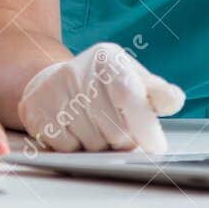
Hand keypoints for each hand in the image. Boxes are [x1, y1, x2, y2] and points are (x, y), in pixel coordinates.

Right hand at [17, 42, 184, 152]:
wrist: (56, 81)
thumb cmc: (105, 86)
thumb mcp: (135, 80)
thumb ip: (158, 93)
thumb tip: (173, 99)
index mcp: (107, 59)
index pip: (128, 97)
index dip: (145, 128)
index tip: (155, 147)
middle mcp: (76, 70)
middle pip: (114, 130)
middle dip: (123, 142)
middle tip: (119, 133)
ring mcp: (52, 90)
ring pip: (91, 143)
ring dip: (100, 147)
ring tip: (95, 129)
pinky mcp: (35, 110)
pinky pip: (66, 147)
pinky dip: (75, 148)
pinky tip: (74, 131)